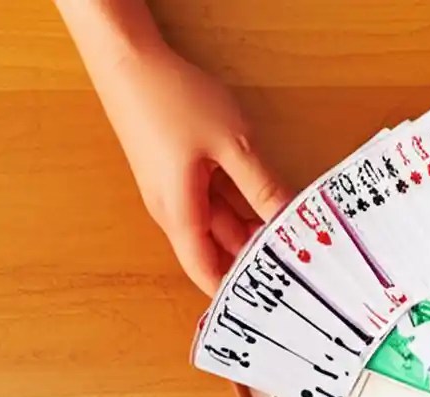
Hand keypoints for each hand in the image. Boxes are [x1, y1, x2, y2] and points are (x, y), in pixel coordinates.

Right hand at [94, 44, 291, 294]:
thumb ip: (263, 187)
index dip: (237, 292)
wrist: (129, 61)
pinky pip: (215, 201)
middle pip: (218, 250)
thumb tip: (292, 223)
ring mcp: (176, 191)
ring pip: (220, 224)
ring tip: (296, 237)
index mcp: (179, 214)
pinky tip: (273, 203)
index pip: (207, 273)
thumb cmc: (172, 100)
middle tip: (300, 269)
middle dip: (255, 260)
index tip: (272, 301)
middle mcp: (174, 210)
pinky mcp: (181, 172)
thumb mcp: (233, 145)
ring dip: (252, 230)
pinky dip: (242, 206)